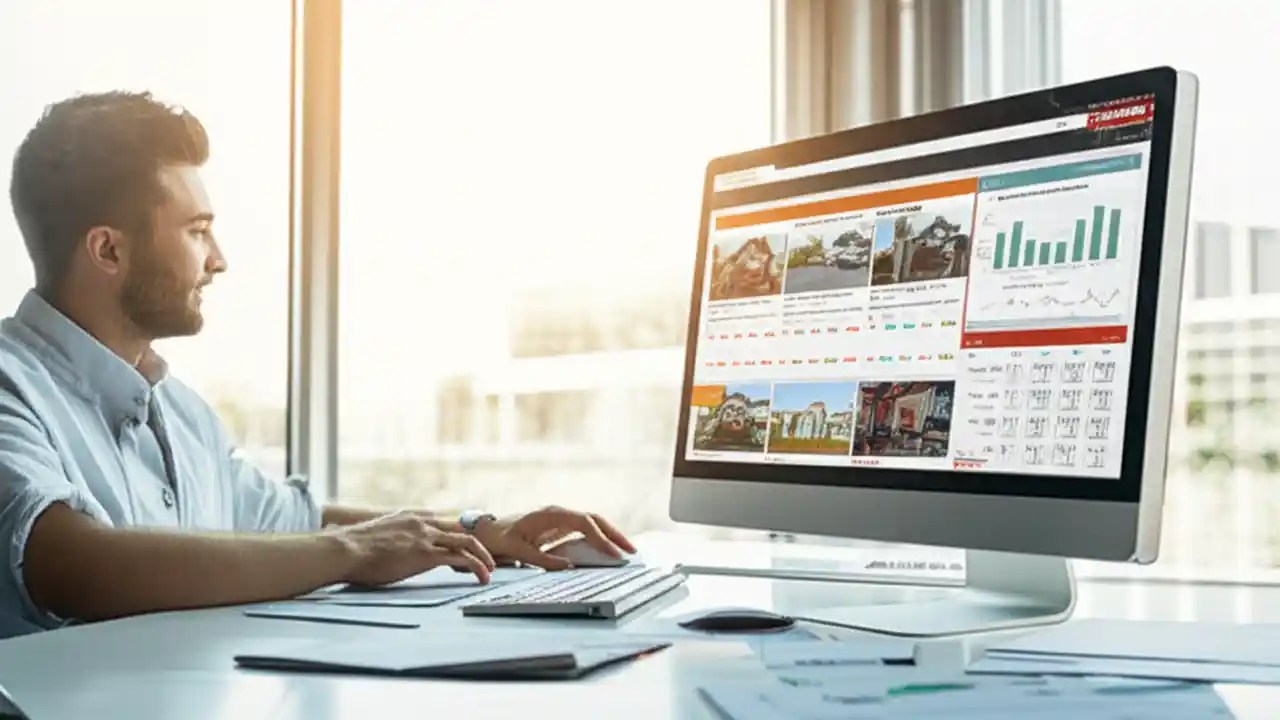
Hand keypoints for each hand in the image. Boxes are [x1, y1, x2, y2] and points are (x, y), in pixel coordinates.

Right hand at [330, 510, 496, 585]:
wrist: (345, 549)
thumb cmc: (352, 549)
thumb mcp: (377, 535)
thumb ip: (389, 538)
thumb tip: (382, 548)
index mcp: (411, 516)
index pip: (444, 523)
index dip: (458, 536)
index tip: (467, 548)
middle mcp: (423, 522)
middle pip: (461, 528)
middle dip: (477, 543)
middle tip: (487, 558)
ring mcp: (426, 536)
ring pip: (467, 541)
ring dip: (483, 556)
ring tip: (490, 570)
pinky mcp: (426, 553)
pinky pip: (460, 558)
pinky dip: (476, 566)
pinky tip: (482, 577)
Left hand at [472, 506, 637, 570]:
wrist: (490, 531)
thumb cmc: (502, 539)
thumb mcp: (519, 551)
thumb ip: (543, 559)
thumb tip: (569, 567)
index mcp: (551, 515)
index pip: (584, 522)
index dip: (600, 538)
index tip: (613, 554)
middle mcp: (560, 513)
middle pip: (595, 519)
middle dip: (615, 534)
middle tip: (632, 551)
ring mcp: (561, 519)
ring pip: (593, 523)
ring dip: (610, 535)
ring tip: (626, 551)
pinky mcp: (561, 527)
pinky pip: (586, 530)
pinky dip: (600, 538)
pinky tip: (609, 550)